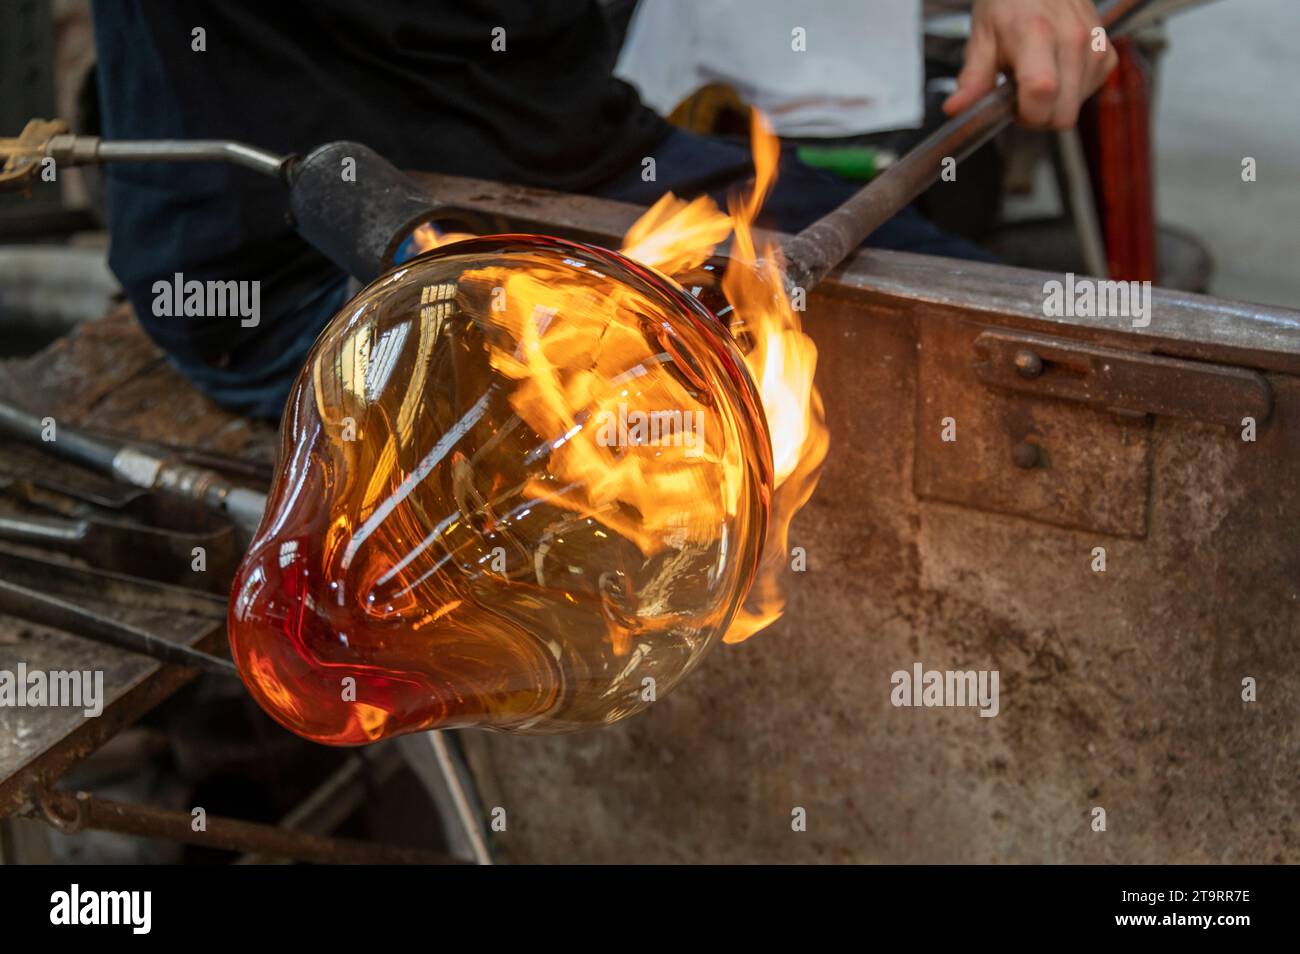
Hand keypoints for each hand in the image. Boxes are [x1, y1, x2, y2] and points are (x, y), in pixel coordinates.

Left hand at [942, 0, 1119, 128]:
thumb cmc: (1008, 5)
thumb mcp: (982, 39)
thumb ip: (972, 79)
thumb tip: (954, 109)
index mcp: (1035, 35)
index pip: (1041, 93)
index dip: (1025, 114)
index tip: (1012, 107)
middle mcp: (1072, 39)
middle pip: (1063, 114)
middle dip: (1039, 116)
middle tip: (1022, 95)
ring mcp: (1094, 45)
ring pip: (1076, 107)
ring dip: (1055, 103)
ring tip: (1038, 76)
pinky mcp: (1106, 50)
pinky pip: (1091, 91)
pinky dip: (1073, 91)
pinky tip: (1058, 71)